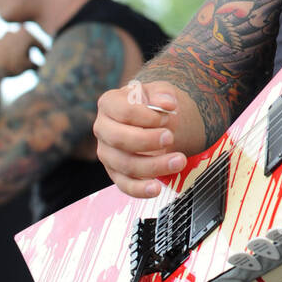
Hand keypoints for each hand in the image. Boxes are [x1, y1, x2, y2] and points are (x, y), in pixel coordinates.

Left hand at [0, 28, 44, 76]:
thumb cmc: (12, 66)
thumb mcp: (28, 66)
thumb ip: (35, 64)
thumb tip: (38, 66)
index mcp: (26, 35)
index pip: (38, 43)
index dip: (43, 51)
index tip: (46, 58)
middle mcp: (12, 33)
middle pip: (24, 39)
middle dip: (29, 47)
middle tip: (32, 54)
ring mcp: (0, 38)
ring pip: (11, 43)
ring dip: (15, 50)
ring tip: (17, 60)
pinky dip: (4, 55)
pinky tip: (5, 64)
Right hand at [93, 79, 196, 197]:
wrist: (156, 121)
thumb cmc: (154, 105)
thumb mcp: (160, 91)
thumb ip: (163, 94)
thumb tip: (167, 104)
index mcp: (109, 104)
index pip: (123, 111)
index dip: (147, 116)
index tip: (166, 117)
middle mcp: (103, 129)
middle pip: (119, 139)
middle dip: (147, 141)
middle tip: (171, 137)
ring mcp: (107, 153)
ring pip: (125, 164)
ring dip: (154, 165)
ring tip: (178, 160)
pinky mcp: (116, 172)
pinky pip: (125, 185)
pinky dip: (140, 189)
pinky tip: (156, 188)